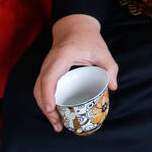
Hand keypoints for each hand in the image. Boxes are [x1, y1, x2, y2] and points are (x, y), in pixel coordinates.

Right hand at [33, 14, 118, 132]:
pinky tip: (54, 112)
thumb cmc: (88, 38)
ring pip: (38, 90)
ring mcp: (46, 67)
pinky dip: (45, 101)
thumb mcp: (102, 51)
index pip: (49, 78)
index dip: (48, 95)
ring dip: (45, 108)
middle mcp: (49, 63)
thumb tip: (113, 87)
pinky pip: (41, 87)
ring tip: (56, 123)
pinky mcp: (47, 71)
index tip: (52, 109)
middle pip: (40, 89)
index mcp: (61, 57)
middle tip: (58, 124)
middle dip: (46, 109)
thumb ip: (110, 68)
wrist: (75, 26)